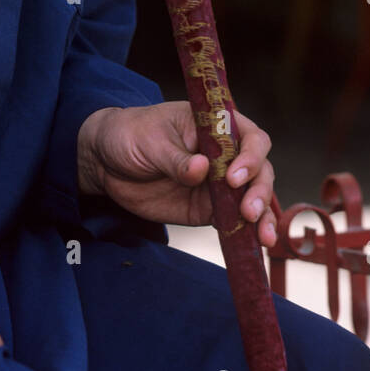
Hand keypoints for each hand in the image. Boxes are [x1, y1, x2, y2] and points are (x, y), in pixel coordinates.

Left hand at [78, 100, 276, 245]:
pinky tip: (255, 245)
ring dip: (262, 215)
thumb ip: (176, 158)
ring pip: (253, 197)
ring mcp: (219, 183)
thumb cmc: (131, 136)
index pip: (250, 138)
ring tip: (262, 236)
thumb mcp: (150, 141)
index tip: (232, 176)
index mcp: (216, 126)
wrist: (106, 162)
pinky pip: (234, 220)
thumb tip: (201, 169)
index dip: (250, 157)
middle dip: (259, 190)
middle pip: (259, 169)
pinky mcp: (208, 208)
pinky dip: (247, 232)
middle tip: (247, 211)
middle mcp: (226, 153)